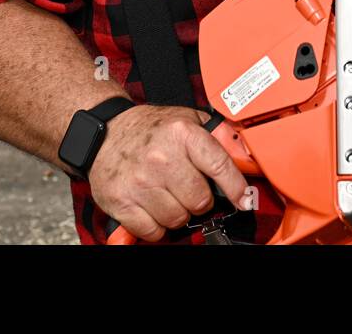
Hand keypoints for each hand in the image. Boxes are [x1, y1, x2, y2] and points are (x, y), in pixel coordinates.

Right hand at [88, 104, 252, 241]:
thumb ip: (218, 135)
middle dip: (200, 200)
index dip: (236, 188)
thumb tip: (246, 155)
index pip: (220, 167)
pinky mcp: (121, 201)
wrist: (104, 132)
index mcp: (182, 134)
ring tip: (169, 195)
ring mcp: (140, 181)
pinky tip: (154, 207)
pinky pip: (152, 231)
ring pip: (177, 219)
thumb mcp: (187, 119)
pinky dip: (156, 226)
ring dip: (178, 213)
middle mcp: (161, 158)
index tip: (244, 200)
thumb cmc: (149, 128)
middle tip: (190, 189)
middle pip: (200, 201)